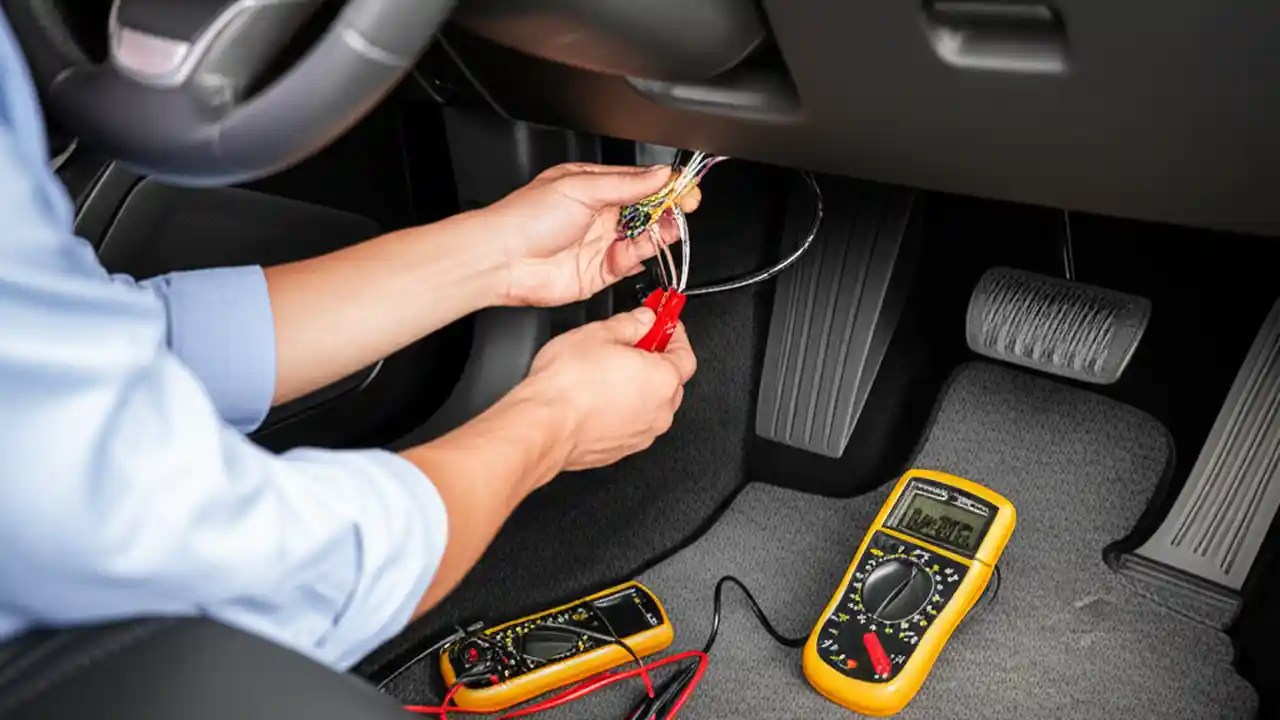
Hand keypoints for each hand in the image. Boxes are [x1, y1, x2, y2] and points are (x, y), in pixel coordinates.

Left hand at [481, 163, 701, 306]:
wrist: (502, 259)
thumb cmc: (526, 217)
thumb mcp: (582, 188)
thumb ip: (626, 184)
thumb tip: (660, 174)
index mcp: (594, 186)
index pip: (640, 183)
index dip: (666, 186)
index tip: (686, 189)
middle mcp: (599, 214)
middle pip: (646, 212)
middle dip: (668, 210)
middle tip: (684, 210)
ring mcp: (599, 243)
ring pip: (641, 238)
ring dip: (658, 234)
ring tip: (668, 230)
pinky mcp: (597, 272)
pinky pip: (628, 264)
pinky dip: (639, 259)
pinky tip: (643, 252)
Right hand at [521, 306, 696, 472]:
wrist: (544, 426)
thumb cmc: (568, 386)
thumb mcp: (599, 334)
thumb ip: (630, 323)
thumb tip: (643, 319)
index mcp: (663, 379)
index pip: (685, 354)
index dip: (674, 334)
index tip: (663, 323)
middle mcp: (659, 411)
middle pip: (670, 381)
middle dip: (656, 359)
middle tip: (635, 342)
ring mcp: (641, 435)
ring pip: (650, 405)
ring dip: (638, 387)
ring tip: (610, 371)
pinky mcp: (620, 450)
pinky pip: (630, 424)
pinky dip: (622, 410)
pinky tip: (599, 397)